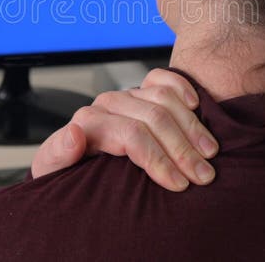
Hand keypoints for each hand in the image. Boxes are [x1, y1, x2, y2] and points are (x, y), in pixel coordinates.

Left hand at [30, 68, 218, 190]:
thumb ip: (57, 155)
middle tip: (204, 176)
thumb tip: (75, 133)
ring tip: (210, 153)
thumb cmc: (68, 178)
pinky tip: (198, 107)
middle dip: (182, 149)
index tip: (179, 184)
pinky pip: (164, 79)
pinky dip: (183, 88)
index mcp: (89, 122)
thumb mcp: (54, 175)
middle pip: (154, 118)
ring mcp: (127, 95)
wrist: (72, 170)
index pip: (131, 135)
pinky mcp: (141, 91)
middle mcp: (109, 104)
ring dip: (192, 126)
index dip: (158, 159)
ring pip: (164, 99)